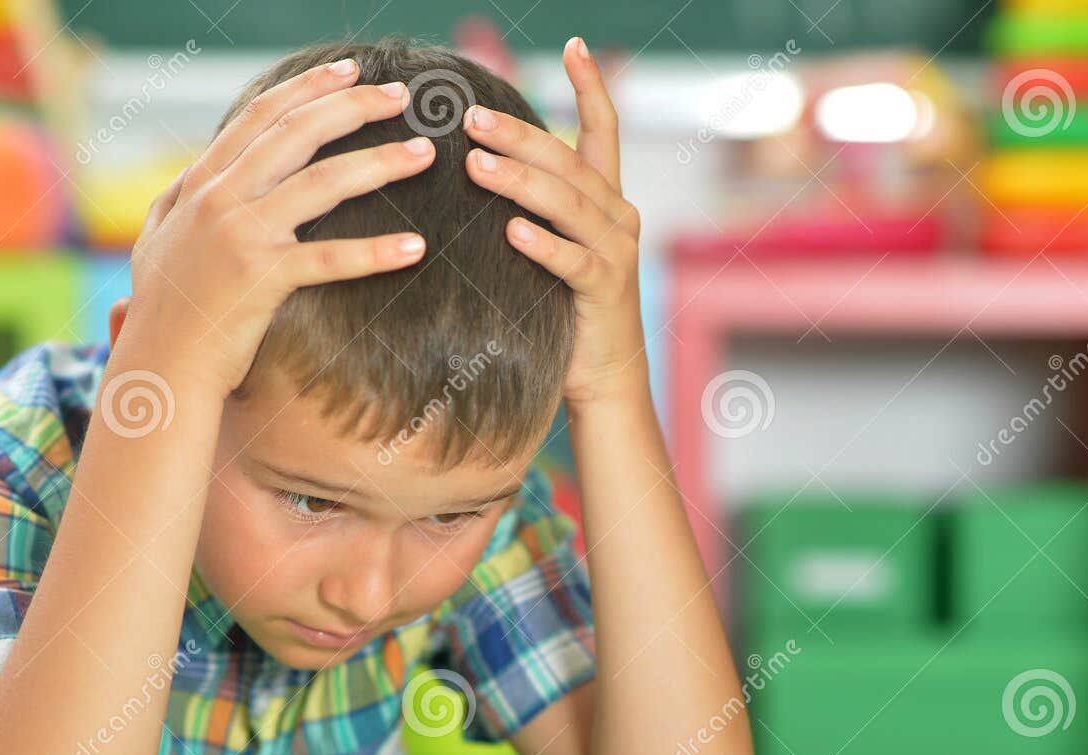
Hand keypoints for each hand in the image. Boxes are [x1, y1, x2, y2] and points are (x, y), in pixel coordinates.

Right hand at [121, 60, 435, 396]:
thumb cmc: (163, 312)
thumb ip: (180, 201)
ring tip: (424, 155)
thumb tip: (193, 174)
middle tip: (401, 96)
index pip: (260, 116)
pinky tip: (414, 247)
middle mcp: (220, 198)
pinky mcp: (263, 279)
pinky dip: (376, 252)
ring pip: (323, 183)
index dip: (308, 88)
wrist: (159, 366)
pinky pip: (330, 259)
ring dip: (380, 163)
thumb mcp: (158, 240)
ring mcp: (242, 235)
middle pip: (298, 133)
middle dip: (354, 107)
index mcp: (201, 183)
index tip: (349, 72)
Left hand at [461, 37, 645, 405]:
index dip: (591, 86)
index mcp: (607, 199)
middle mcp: (618, 216)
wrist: (604, 376)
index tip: (575, 44)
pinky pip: (573, 260)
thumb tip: (477, 162)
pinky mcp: (605, 290)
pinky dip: (542, 244)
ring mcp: (616, 253)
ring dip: (520, 181)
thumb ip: (533, 207)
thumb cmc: (566, 309)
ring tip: (476, 165)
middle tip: (469, 119)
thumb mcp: (554, 247)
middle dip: (519, 135)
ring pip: (567, 203)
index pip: (604, 129)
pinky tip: (512, 231)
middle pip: (568, 161)